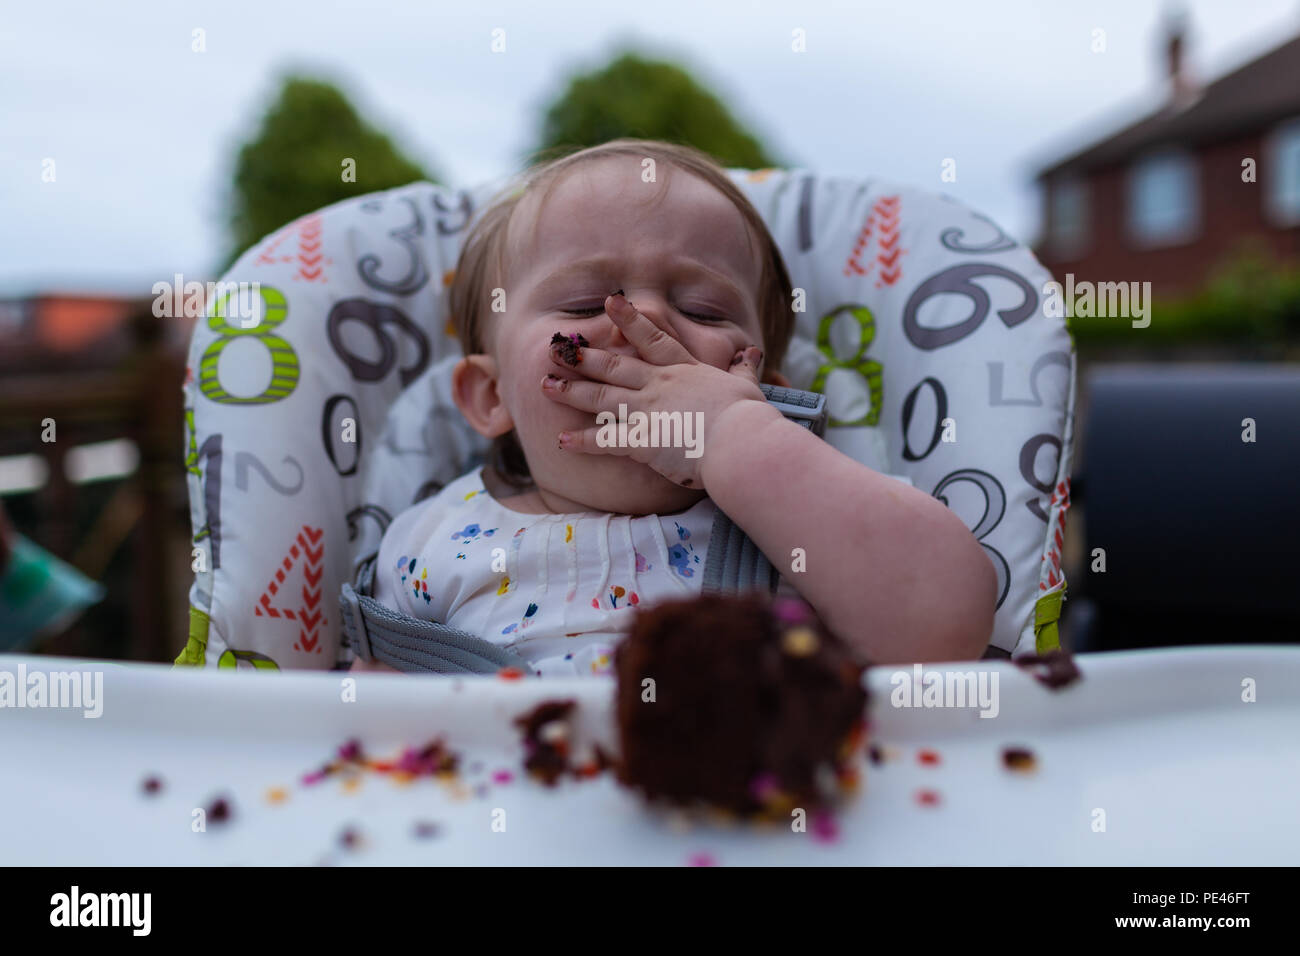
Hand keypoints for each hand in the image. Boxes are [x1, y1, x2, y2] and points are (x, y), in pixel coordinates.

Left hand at [540, 291, 777, 488]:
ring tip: (545, 384)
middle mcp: (659, 385)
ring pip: (600, 397)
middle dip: (582, 357)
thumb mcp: (746, 387)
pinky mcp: (641, 440)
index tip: (609, 302)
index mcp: (684, 371)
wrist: (739, 441)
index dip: (629, 320)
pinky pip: (605, 441)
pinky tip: (561, 441)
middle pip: (613, 366)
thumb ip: (744, 369)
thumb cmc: (747, 417)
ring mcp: (646, 410)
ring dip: (571, 391)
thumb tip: (752, 352)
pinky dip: (582, 442)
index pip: (652, 339)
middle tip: (556, 349)